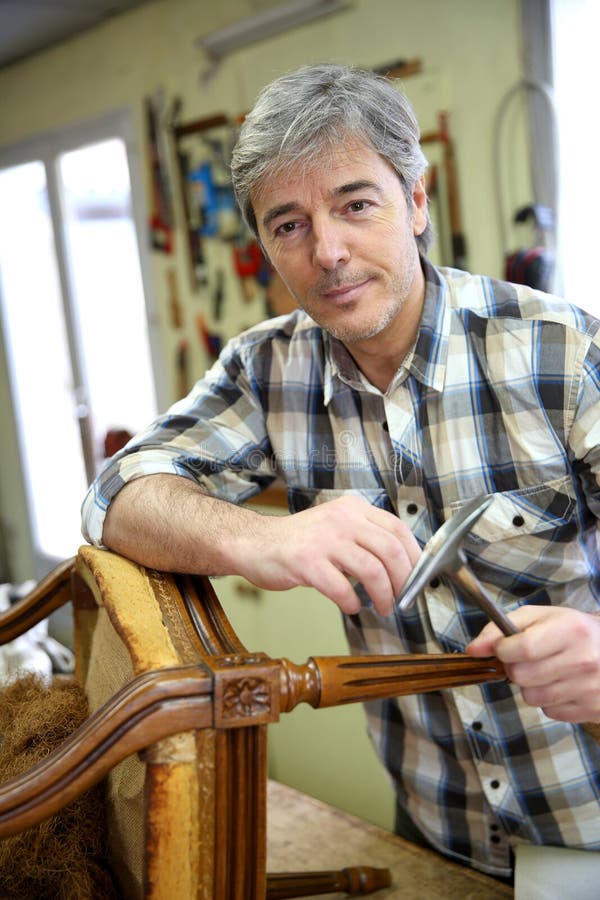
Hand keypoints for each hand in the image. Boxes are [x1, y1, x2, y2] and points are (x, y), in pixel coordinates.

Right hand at [238, 495, 420, 616]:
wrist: (255, 543)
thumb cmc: (300, 542)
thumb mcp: (337, 526)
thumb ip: (366, 538)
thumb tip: (402, 568)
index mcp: (353, 509)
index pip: (398, 529)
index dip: (414, 558)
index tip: (417, 579)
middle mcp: (342, 519)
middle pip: (391, 550)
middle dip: (403, 582)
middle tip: (402, 599)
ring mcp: (324, 539)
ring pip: (372, 570)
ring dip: (383, 596)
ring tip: (381, 608)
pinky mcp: (306, 562)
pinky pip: (342, 588)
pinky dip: (352, 603)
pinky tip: (350, 607)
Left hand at [467, 605, 599, 722]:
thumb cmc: (572, 630)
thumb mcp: (539, 617)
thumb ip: (500, 628)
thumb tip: (473, 649)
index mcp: (571, 630)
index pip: (523, 648)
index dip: (503, 650)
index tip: (503, 647)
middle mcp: (584, 660)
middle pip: (522, 676)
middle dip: (515, 668)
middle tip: (528, 659)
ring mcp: (589, 688)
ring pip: (532, 698)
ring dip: (531, 686)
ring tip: (547, 671)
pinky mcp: (592, 710)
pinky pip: (550, 712)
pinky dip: (549, 701)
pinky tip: (561, 685)